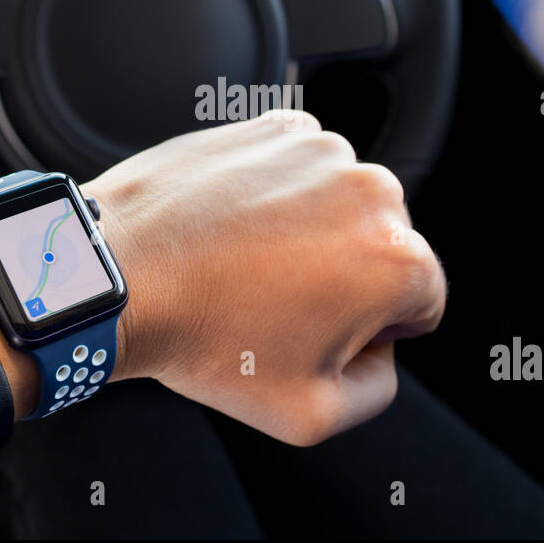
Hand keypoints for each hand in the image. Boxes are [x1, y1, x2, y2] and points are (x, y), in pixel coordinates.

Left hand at [0, 112, 445, 442]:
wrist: (119, 273)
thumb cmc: (206, 340)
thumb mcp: (310, 414)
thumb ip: (376, 390)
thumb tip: (380, 354)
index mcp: (396, 260)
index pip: (423, 302)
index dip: (376, 332)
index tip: (322, 335)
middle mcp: (370, 191)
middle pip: (384, 246)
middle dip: (345, 277)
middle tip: (275, 306)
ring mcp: (320, 151)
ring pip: (340, 204)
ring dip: (310, 232)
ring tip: (245, 267)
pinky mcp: (273, 128)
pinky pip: (298, 169)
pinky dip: (276, 195)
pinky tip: (233, 229)